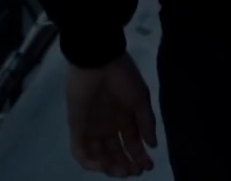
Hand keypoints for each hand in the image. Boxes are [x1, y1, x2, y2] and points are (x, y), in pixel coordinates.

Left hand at [65, 51, 158, 175]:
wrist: (99, 61)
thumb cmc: (122, 78)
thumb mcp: (140, 99)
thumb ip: (146, 123)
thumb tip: (153, 145)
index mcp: (124, 118)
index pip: (132, 144)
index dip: (140, 157)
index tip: (149, 167)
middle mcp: (108, 125)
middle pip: (116, 153)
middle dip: (126, 165)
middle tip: (135, 172)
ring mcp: (92, 127)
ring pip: (99, 155)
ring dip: (109, 167)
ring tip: (121, 171)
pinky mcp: (77, 126)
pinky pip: (80, 150)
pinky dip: (90, 163)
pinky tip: (103, 165)